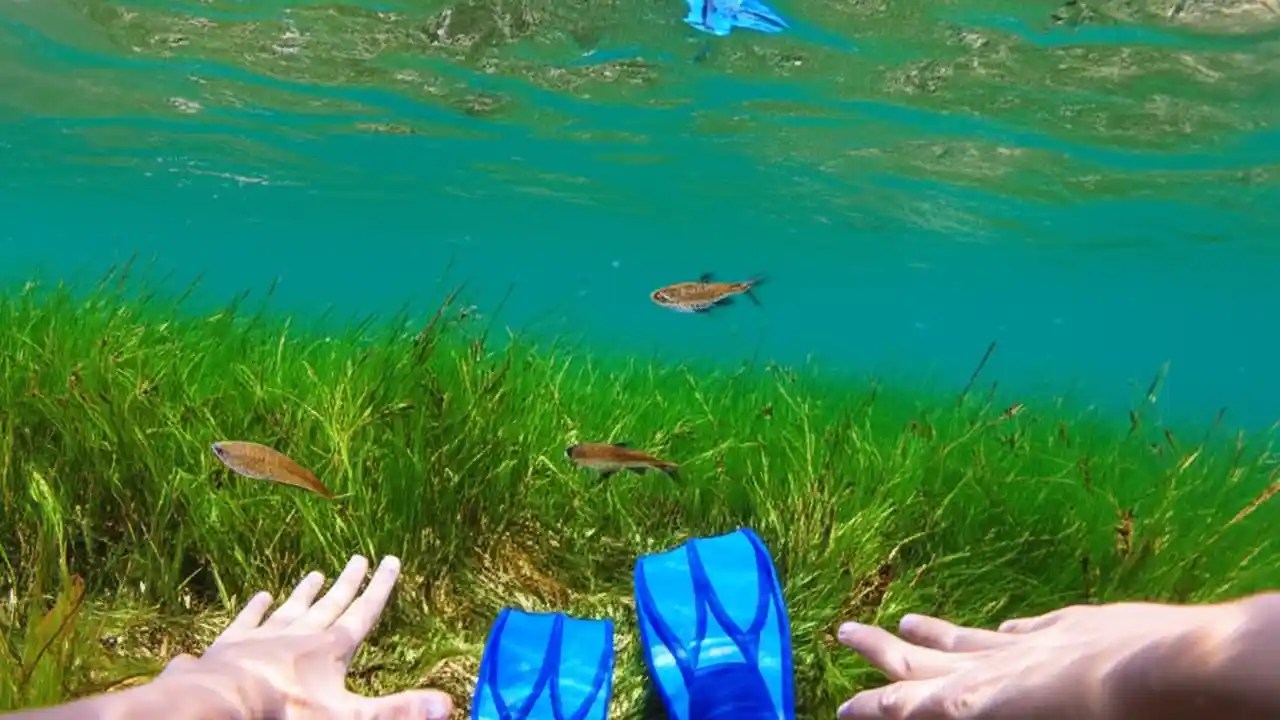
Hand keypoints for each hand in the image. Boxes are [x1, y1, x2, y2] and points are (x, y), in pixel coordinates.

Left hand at [160, 554, 452, 719]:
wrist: (224, 701)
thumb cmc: (288, 712)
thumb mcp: (349, 716)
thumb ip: (396, 710)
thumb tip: (446, 705)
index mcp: (332, 649)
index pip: (363, 613)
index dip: (380, 588)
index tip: (390, 561)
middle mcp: (302, 635)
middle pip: (331, 604)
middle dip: (349, 583)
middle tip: (360, 558)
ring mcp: (266, 637)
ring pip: (292, 608)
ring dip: (306, 592)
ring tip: (316, 573)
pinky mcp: (234, 644)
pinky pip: (249, 620)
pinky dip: (256, 608)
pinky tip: (261, 596)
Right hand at [836, 600, 1236, 719]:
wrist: (1171, 672)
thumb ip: (992, 710)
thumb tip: (968, 702)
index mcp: (974, 705)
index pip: (906, 704)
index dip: (872, 706)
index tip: (842, 703)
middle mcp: (991, 671)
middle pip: (921, 657)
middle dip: (879, 649)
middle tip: (845, 630)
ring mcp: (1030, 645)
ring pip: (967, 636)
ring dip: (932, 632)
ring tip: (905, 619)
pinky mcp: (1071, 628)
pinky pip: (1026, 631)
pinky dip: (1008, 634)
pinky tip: (1008, 627)